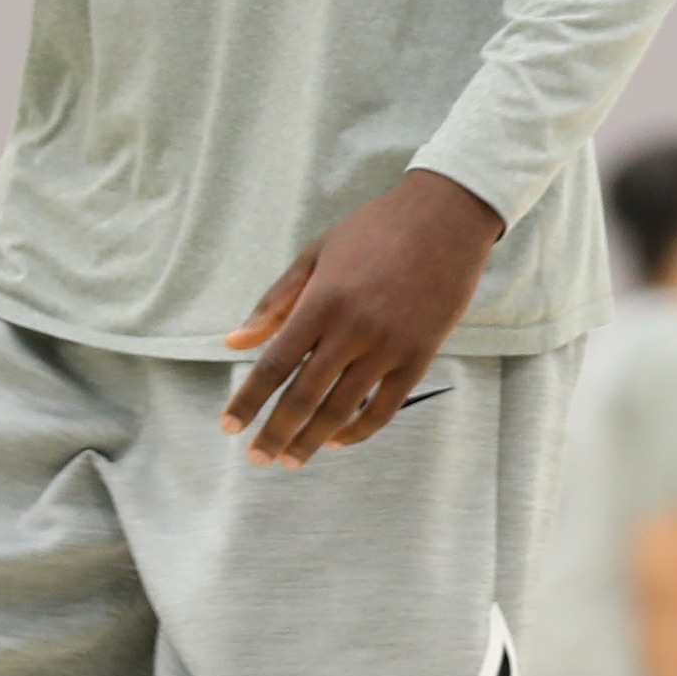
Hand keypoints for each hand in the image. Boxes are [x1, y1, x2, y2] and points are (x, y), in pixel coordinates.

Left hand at [220, 171, 504, 464]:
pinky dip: (359, 430)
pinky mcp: (420, 355)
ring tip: (291, 458)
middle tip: (258, 458)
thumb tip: (233, 344)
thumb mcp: (316, 254)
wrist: (446, 217)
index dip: (249, 400)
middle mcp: (353, 328)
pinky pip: (385, 407)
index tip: (229, 426)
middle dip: (276, 433)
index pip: (275, 364)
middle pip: (304, 396)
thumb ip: (275, 302)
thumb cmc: (374, 230)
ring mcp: (389, 345)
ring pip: (342, 409)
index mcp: (322, 301)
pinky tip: (338, 438)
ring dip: (312, 440)